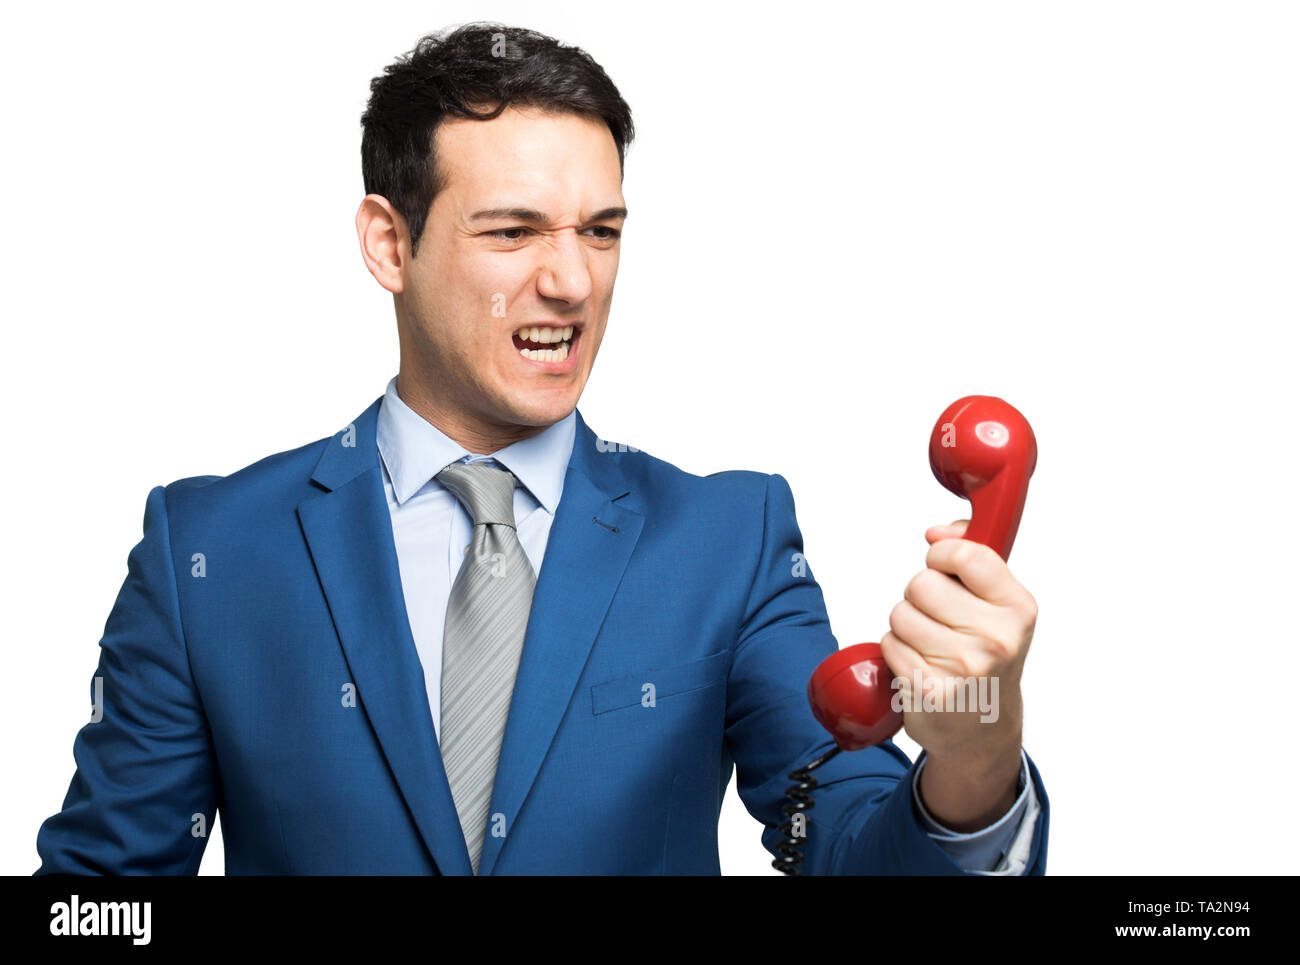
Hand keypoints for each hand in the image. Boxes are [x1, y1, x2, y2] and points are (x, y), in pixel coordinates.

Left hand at [879, 519, 1037, 829]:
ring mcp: (965, 668)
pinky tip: (920, 667)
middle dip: (921, 598)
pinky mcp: (930, 691)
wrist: (982, 729)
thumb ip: (972, 557)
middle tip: (939, 621)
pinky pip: (890, 644)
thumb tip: (938, 533)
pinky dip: (897, 652)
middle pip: (921, 584)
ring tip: (930, 646)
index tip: (943, 569)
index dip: (942, 556)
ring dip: (906, 627)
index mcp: (1018, 609)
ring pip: (900, 613)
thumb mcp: (996, 605)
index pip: (966, 555)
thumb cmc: (985, 656)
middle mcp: (996, 639)